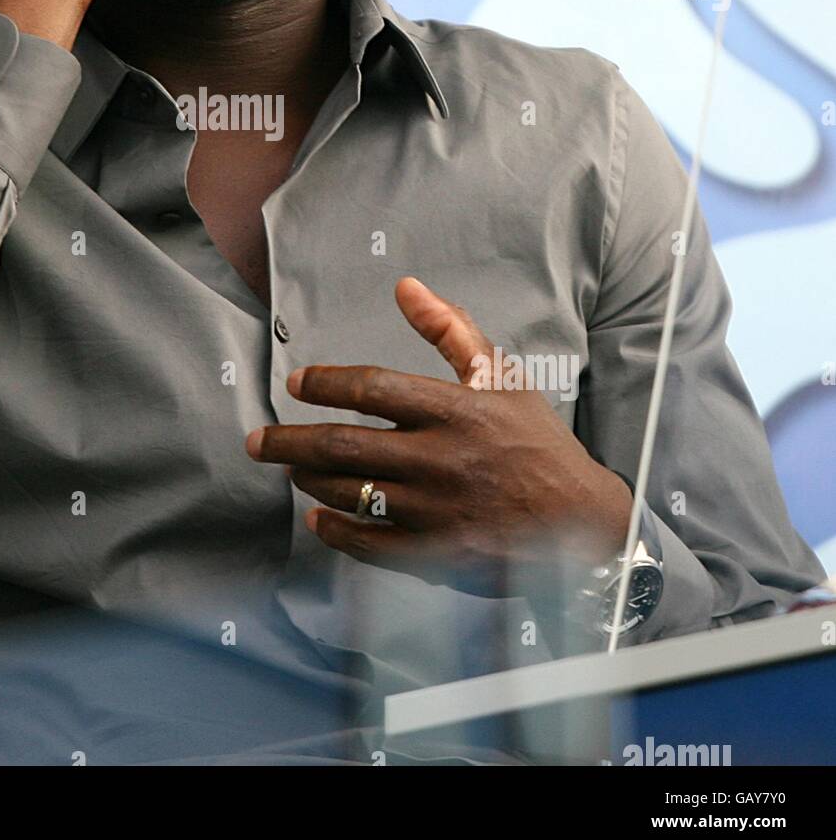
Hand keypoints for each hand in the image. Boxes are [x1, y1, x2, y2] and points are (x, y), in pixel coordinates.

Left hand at [245, 277, 633, 596]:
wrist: (582, 522)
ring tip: (292, 470)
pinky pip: (371, 544)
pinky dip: (337, 532)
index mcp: (455, 409)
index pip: (372, 387)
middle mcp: (441, 459)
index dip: (325, 383)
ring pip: (351, 492)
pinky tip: (318, 519)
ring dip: (310, 480)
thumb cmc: (536, 443)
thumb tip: (406, 285)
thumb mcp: (501, 377)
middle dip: (289, 441)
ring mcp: (437, 510)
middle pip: (344, 445)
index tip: (295, 383)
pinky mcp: (438, 555)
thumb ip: (451, 330)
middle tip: (257, 440)